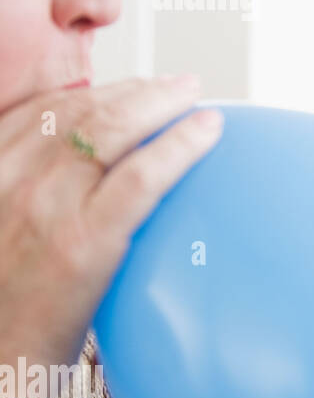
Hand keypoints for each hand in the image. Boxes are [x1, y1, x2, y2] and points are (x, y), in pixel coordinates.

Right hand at [0, 77, 222, 390]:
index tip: (131, 88)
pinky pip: (144, 176)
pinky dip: (181, 144)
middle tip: (178, 86)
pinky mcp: (84, 241)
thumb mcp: (2, 237)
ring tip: (196, 98)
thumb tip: (89, 181)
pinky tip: (209, 131)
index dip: (96, 91)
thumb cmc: (3, 311)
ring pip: (114, 128)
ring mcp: (46, 207)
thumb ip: (28, 200)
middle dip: (137, 89)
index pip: (44, 111)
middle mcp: (10, 179)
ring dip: (162, 102)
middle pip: (83, 109)